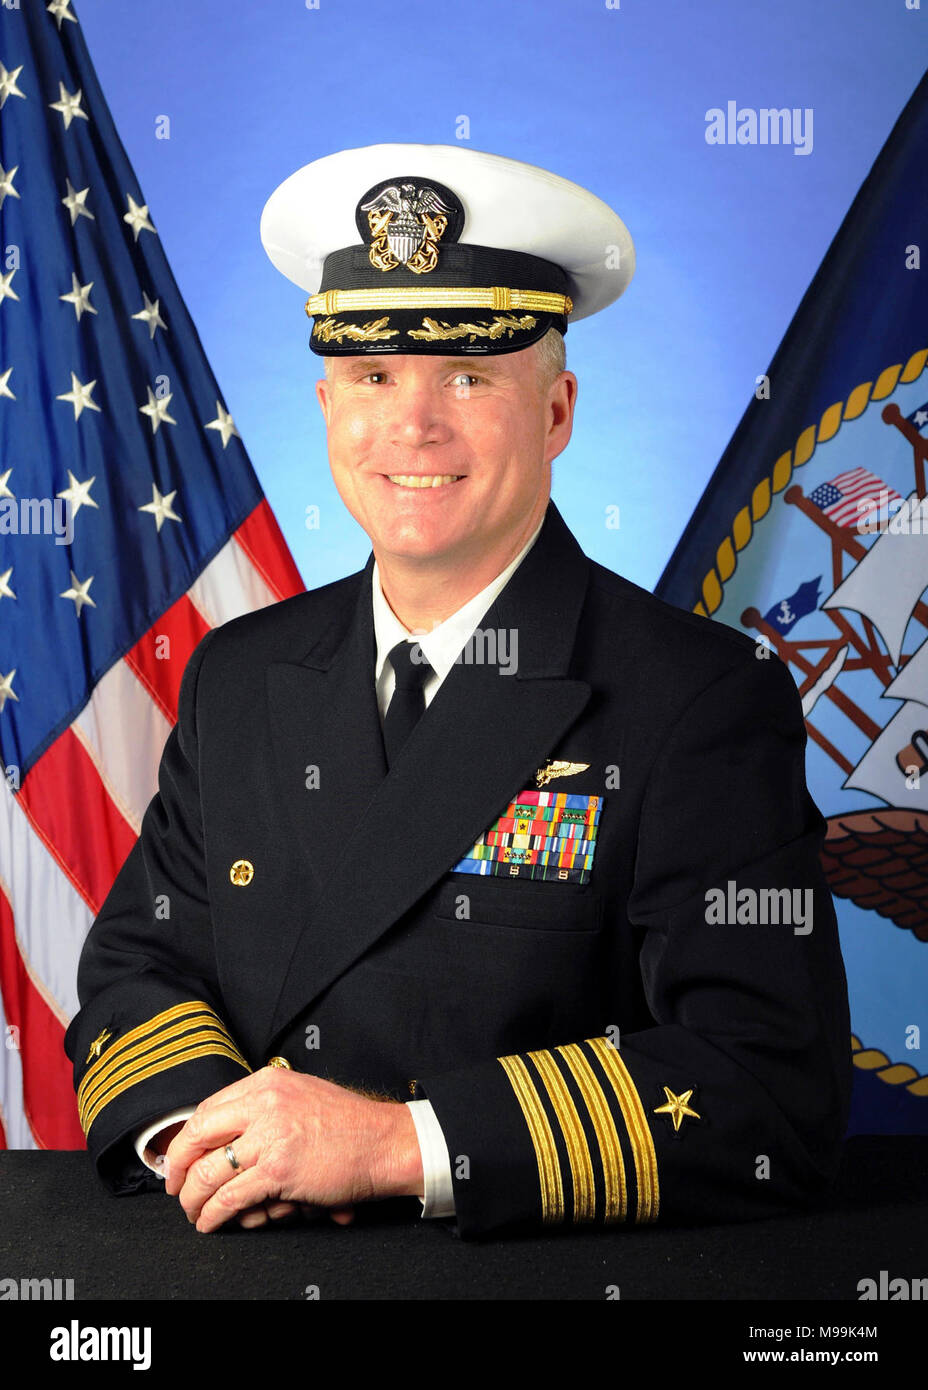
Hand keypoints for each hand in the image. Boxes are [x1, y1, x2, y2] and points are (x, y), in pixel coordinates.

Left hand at [163, 1068, 423, 1232]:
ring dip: (192, 1198)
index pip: (208, 1108)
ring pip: (208, 1172)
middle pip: (198, 1135)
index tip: (181, 1158)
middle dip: (179, 1167)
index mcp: (267, 1081)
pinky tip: (210, 1221)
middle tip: (175, 1187)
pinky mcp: (278, 1171)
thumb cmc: (349, 1124)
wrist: (384, 1142)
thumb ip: (265, 1106)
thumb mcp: (301, 1095)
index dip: (187, 1139)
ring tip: (193, 1211)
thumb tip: (226, 1136)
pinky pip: (229, 1197)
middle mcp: (264, 1103)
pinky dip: (213, 1214)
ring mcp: (270, 1137)